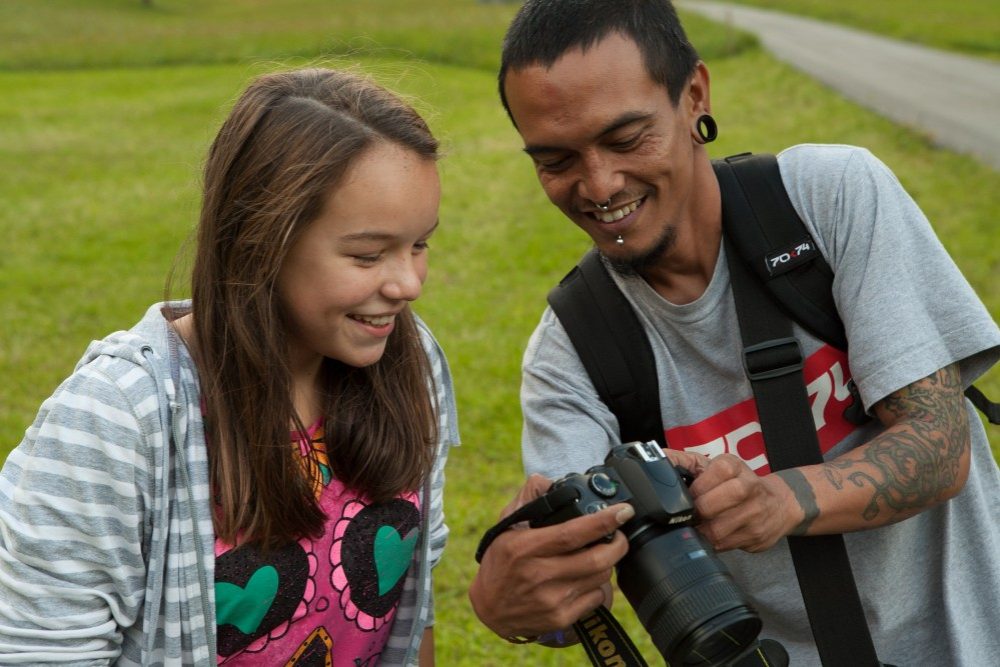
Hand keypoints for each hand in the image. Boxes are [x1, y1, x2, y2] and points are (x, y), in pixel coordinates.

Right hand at [469, 474, 634, 639]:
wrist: (490, 609)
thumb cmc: (501, 562)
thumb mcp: (506, 527)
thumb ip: (528, 500)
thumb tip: (548, 481)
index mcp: (526, 548)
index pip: (572, 533)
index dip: (603, 521)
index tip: (623, 511)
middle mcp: (539, 575)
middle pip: (596, 559)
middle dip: (617, 544)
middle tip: (618, 535)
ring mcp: (551, 599)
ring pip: (600, 578)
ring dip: (606, 564)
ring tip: (598, 556)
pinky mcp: (560, 618)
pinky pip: (596, 599)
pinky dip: (598, 586)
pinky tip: (586, 579)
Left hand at [687, 454, 794, 552]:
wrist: (779, 504)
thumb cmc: (739, 483)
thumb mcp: (716, 466)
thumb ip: (685, 462)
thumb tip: (658, 457)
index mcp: (736, 468)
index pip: (717, 471)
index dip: (698, 486)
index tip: (689, 494)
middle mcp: (749, 489)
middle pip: (713, 504)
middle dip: (696, 512)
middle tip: (689, 514)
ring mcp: (754, 515)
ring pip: (717, 530)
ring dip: (700, 531)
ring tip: (695, 526)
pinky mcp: (756, 538)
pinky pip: (725, 545)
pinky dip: (712, 543)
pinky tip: (709, 536)